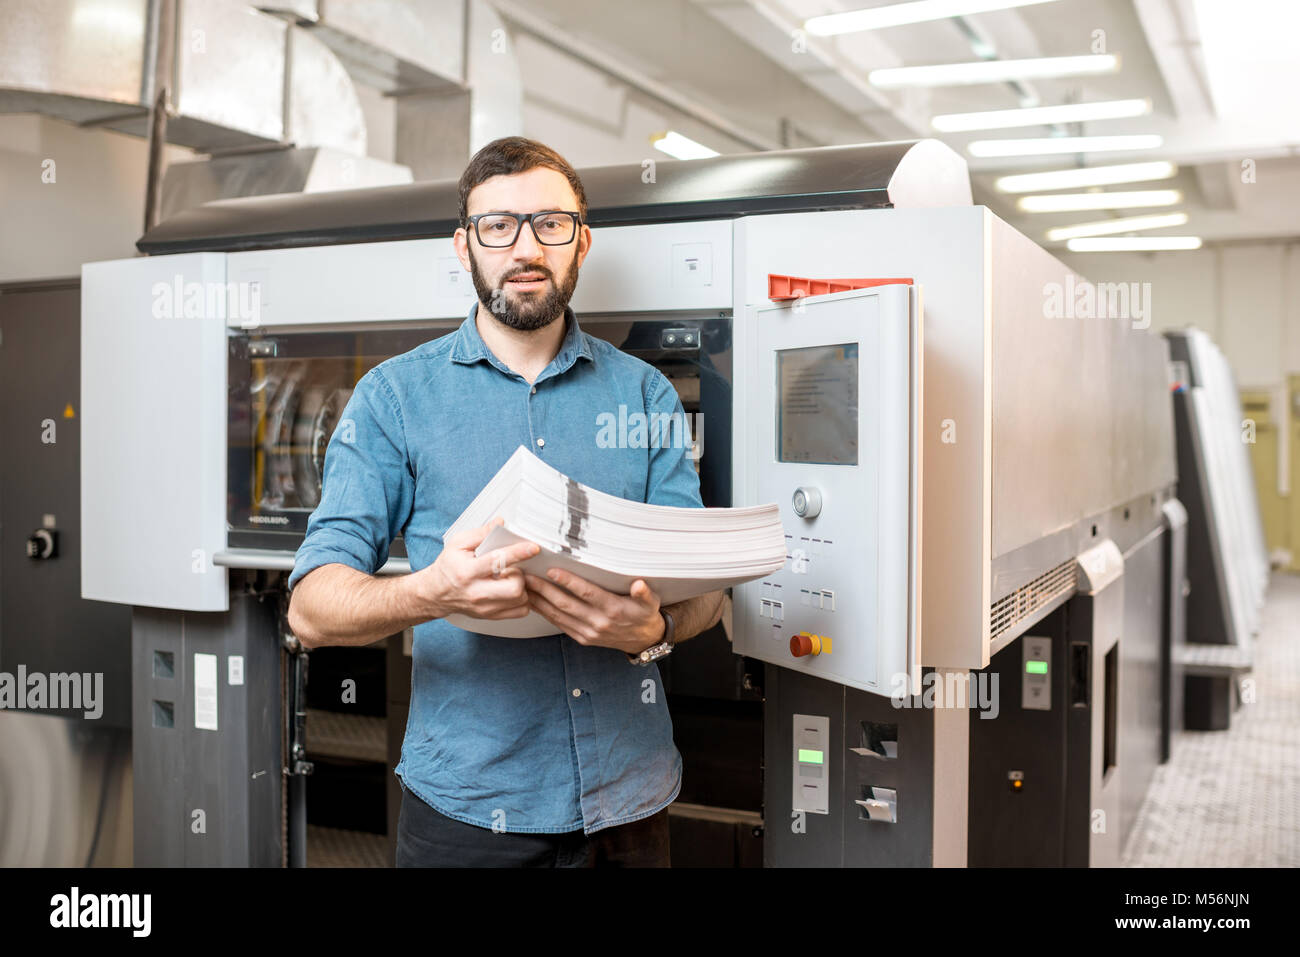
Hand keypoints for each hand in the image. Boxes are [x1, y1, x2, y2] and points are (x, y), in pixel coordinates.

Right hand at [412, 517, 539, 622]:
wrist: (436, 593)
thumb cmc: (448, 567)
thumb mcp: (458, 544)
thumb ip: (481, 533)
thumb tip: (500, 523)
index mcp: (467, 572)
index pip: (497, 561)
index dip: (518, 553)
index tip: (533, 547)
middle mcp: (477, 593)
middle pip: (514, 588)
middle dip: (520, 575)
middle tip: (513, 569)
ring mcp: (485, 608)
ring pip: (520, 601)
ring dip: (523, 586)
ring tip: (512, 578)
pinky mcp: (491, 616)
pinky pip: (520, 611)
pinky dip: (523, 600)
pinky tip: (513, 590)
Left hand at [524, 568, 665, 653]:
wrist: (644, 640)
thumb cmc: (644, 614)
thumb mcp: (651, 603)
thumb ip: (645, 593)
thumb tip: (639, 585)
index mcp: (613, 609)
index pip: (587, 593)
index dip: (569, 582)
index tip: (552, 571)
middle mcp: (598, 622)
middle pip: (566, 604)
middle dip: (544, 590)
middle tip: (527, 577)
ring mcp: (588, 632)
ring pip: (558, 615)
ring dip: (539, 601)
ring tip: (524, 588)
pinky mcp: (582, 638)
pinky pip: (560, 625)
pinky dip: (545, 614)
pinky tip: (534, 603)